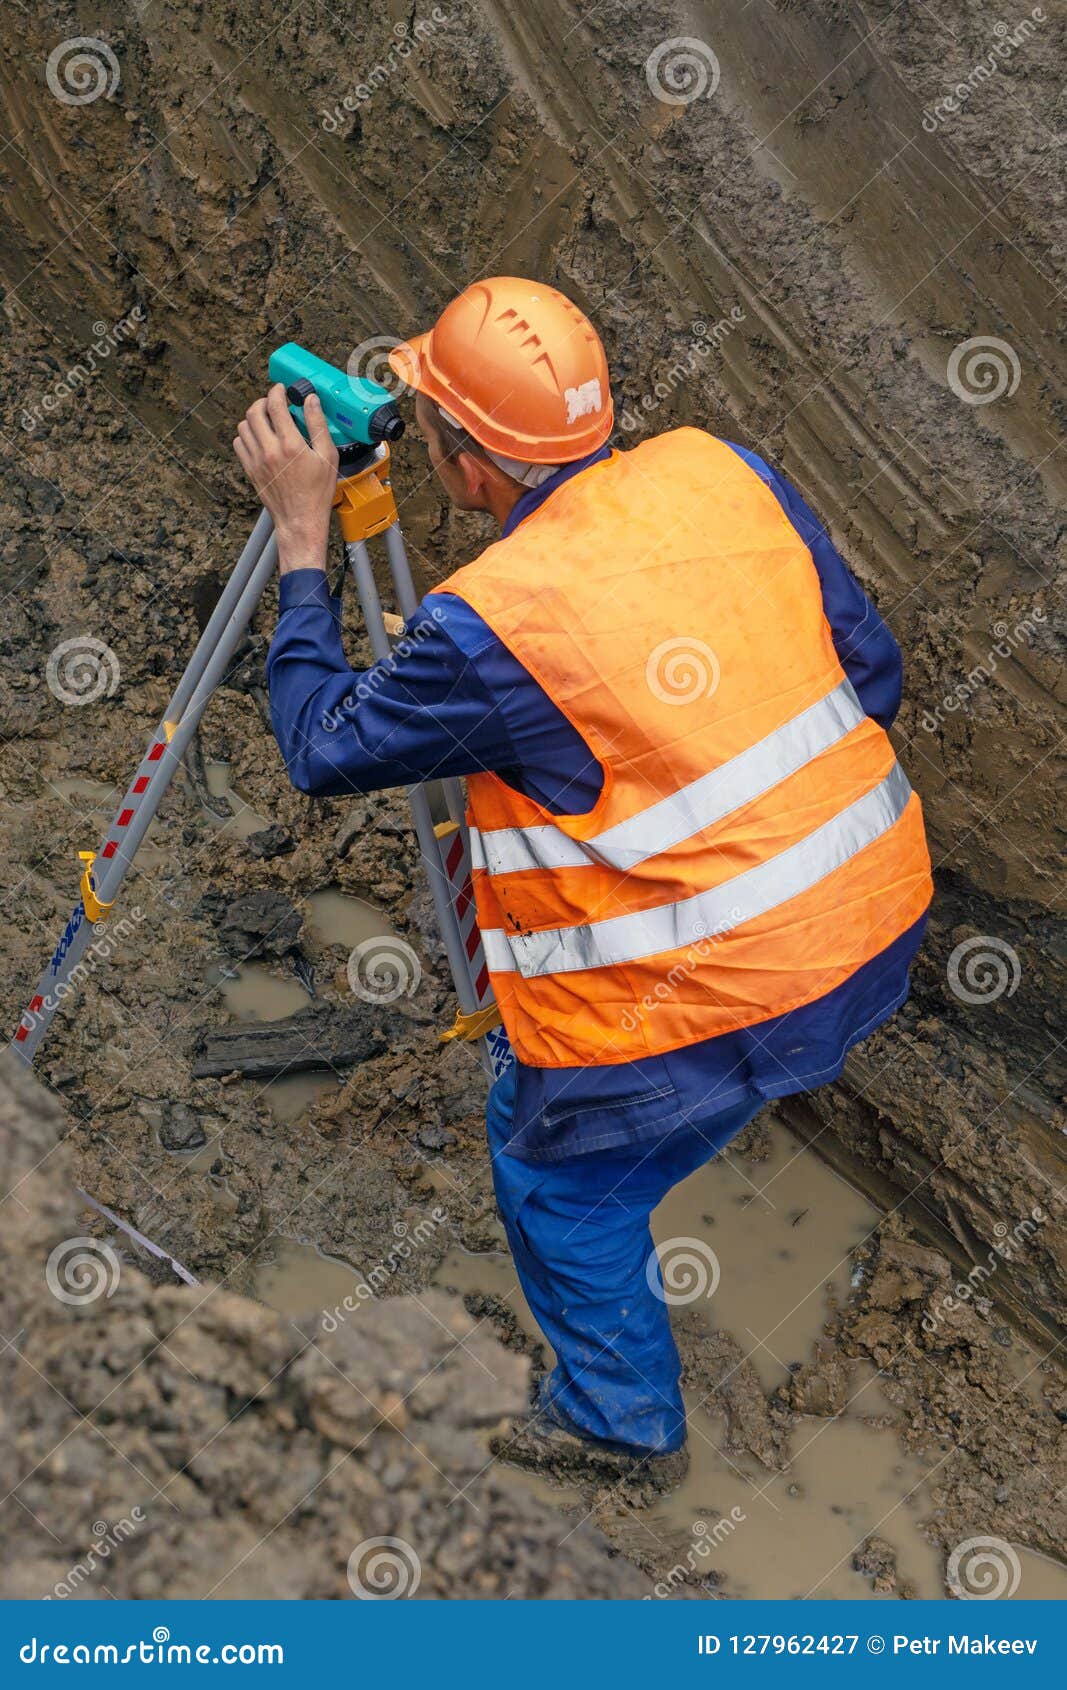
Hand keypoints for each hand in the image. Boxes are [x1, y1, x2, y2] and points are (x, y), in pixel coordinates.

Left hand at [233, 384, 338, 572]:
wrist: (300, 519)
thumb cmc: (317, 492)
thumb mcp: (327, 456)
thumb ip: (318, 425)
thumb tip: (311, 400)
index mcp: (290, 444)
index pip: (275, 405)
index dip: (277, 392)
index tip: (281, 390)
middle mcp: (269, 450)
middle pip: (254, 411)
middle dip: (263, 401)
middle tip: (273, 403)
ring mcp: (256, 460)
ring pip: (243, 426)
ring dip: (253, 418)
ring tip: (266, 420)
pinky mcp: (250, 470)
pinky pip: (239, 443)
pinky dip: (246, 435)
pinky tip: (259, 438)